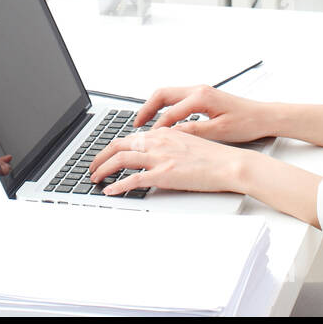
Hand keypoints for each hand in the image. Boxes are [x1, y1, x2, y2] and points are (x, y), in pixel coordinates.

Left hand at [87, 126, 248, 195]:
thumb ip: (169, 144)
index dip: (113, 146)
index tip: (105, 155)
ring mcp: (161, 157)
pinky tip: (110, 191)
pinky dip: (118, 185)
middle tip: (92, 167)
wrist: (231, 164)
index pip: (130, 137)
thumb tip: (155, 152)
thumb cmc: (215, 157)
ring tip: (94, 178)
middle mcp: (159, 141)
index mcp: (164, 133)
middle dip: (100, 156)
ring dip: (103, 169)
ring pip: (121, 159)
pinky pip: (134, 180)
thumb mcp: (188, 142)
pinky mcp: (165, 174)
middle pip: (118, 145)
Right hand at [134, 84, 273, 144]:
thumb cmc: (247, 122)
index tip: (147, 139)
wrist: (264, 116)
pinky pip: (176, 98)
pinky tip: (162, 120)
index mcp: (201, 97)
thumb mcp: (219, 131)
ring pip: (168, 95)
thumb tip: (172, 135)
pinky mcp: (203, 96)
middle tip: (135, 124)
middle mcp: (198, 90)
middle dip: (146, 109)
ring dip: (154, 107)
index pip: (170, 112)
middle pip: (162, 94)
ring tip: (143, 123)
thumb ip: (194, 131)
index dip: (157, 127)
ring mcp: (200, 91)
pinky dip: (164, 107)